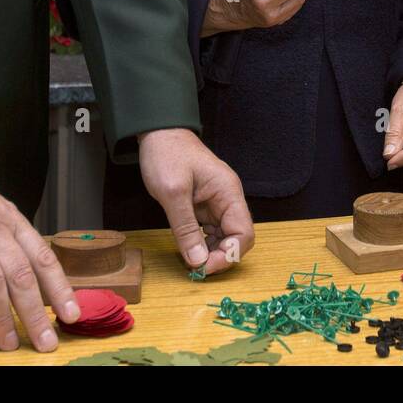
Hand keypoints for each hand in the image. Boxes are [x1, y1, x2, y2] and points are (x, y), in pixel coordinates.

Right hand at [0, 156, 78, 351]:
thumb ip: (6, 244)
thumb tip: (17, 285)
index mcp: (12, 220)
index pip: (43, 257)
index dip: (60, 288)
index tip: (72, 313)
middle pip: (21, 275)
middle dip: (36, 312)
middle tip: (45, 342)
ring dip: (1, 317)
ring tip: (9, 343)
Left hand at [137, 128, 254, 274]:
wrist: (159, 133)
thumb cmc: (167, 155)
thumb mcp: (172, 192)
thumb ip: (185, 228)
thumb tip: (197, 261)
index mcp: (228, 193)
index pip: (244, 233)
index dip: (229, 255)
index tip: (204, 267)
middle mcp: (228, 199)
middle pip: (237, 239)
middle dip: (220, 257)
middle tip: (196, 269)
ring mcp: (217, 204)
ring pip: (224, 238)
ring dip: (211, 254)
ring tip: (190, 263)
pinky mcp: (204, 207)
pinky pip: (210, 232)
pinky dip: (202, 245)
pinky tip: (188, 251)